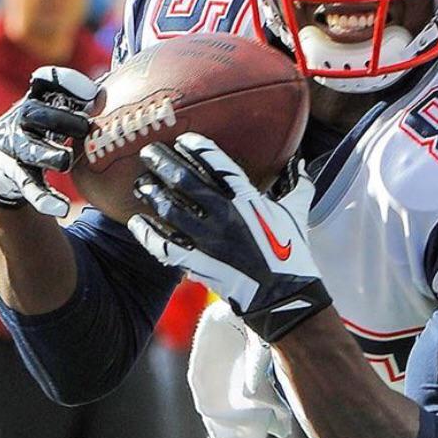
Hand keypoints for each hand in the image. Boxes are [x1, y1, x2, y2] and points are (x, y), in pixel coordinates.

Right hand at [0, 66, 98, 217]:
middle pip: (34, 114)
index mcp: (34, 102)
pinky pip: (28, 187)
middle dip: (62, 119)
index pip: (45, 83)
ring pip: (29, 150)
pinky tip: (61, 207)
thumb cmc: (37, 134)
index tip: (91, 92)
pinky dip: (44, 198)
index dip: (66, 83)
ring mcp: (12, 149)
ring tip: (65, 161)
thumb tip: (112, 86)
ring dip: (50, 155)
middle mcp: (19, 122)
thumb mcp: (52, 114)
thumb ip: (78, 102)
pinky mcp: (12, 177)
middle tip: (85, 127)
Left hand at [127, 133, 330, 342]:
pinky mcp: (199, 264)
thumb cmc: (293, 254)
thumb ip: (297, 184)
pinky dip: (148, 234)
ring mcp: (210, 241)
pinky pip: (165, 246)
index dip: (195, 147)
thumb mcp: (297, 214)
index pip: (216, 163)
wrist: (285, 297)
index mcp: (249, 200)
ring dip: (152, 194)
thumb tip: (299, 161)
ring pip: (170, 210)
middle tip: (149, 152)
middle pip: (184, 180)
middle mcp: (225, 216)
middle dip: (163, 162)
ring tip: (142, 185)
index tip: (182, 141)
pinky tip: (137, 223)